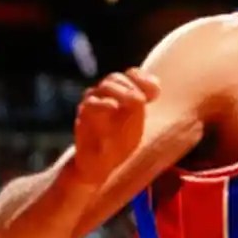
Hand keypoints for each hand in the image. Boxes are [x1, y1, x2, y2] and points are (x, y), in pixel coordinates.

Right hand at [71, 68, 160, 184]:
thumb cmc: (119, 143)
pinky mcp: (84, 116)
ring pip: (105, 85)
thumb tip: (148, 93)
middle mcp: (105, 96)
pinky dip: (103, 103)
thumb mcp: (135, 125)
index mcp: (121, 95)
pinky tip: (113, 108)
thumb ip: (139, 107)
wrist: (97, 163)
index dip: (142, 79)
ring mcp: (93, 103)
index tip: (153, 96)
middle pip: (116, 77)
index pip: (131, 74)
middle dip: (131, 88)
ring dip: (120, 92)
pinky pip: (91, 103)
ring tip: (129, 104)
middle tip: (141, 102)